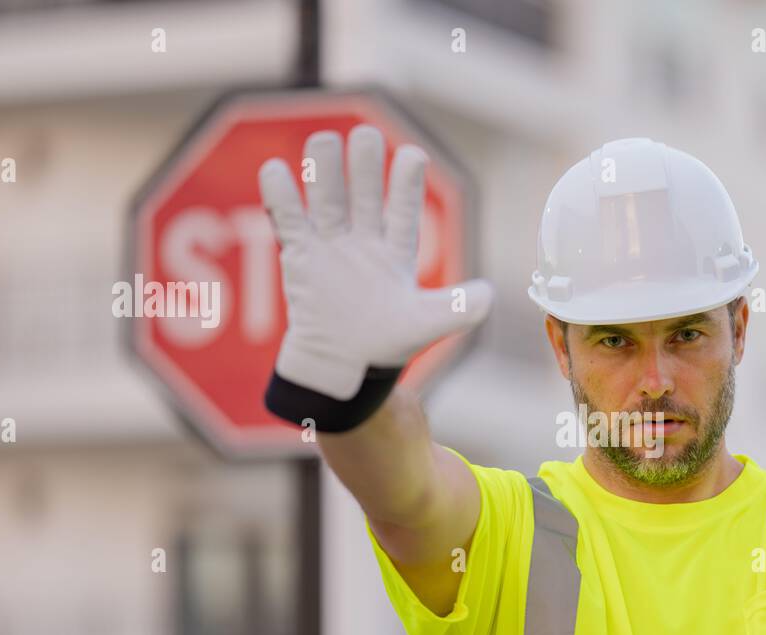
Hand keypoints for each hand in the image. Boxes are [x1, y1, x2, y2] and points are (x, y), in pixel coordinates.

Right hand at [258, 126, 492, 423]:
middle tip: (365, 135)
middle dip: (364, 165)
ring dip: (324, 171)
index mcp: (397, 251)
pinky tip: (276, 170)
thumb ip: (458, 309)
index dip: (407, 183)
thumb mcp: (426, 327)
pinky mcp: (300, 256)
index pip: (403, 209)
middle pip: (363, 193)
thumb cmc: (386, 345)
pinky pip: (289, 221)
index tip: (413, 155)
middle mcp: (365, 240)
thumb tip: (489, 295)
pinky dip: (282, 197)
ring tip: (323, 141)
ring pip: (326, 198)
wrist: (344, 368)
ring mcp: (331, 245)